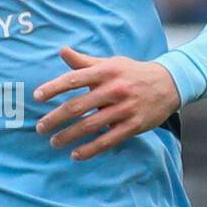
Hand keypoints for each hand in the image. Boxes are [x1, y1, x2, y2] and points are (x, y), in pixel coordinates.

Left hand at [33, 46, 180, 160]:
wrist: (169, 83)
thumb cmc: (132, 72)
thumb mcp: (110, 63)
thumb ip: (84, 61)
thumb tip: (61, 51)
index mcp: (105, 71)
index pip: (73, 79)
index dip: (53, 88)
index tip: (36, 97)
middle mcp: (114, 89)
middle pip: (77, 106)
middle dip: (55, 118)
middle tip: (40, 128)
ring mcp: (124, 109)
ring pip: (90, 126)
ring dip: (68, 136)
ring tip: (54, 142)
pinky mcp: (133, 125)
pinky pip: (108, 140)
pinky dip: (90, 149)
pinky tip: (76, 155)